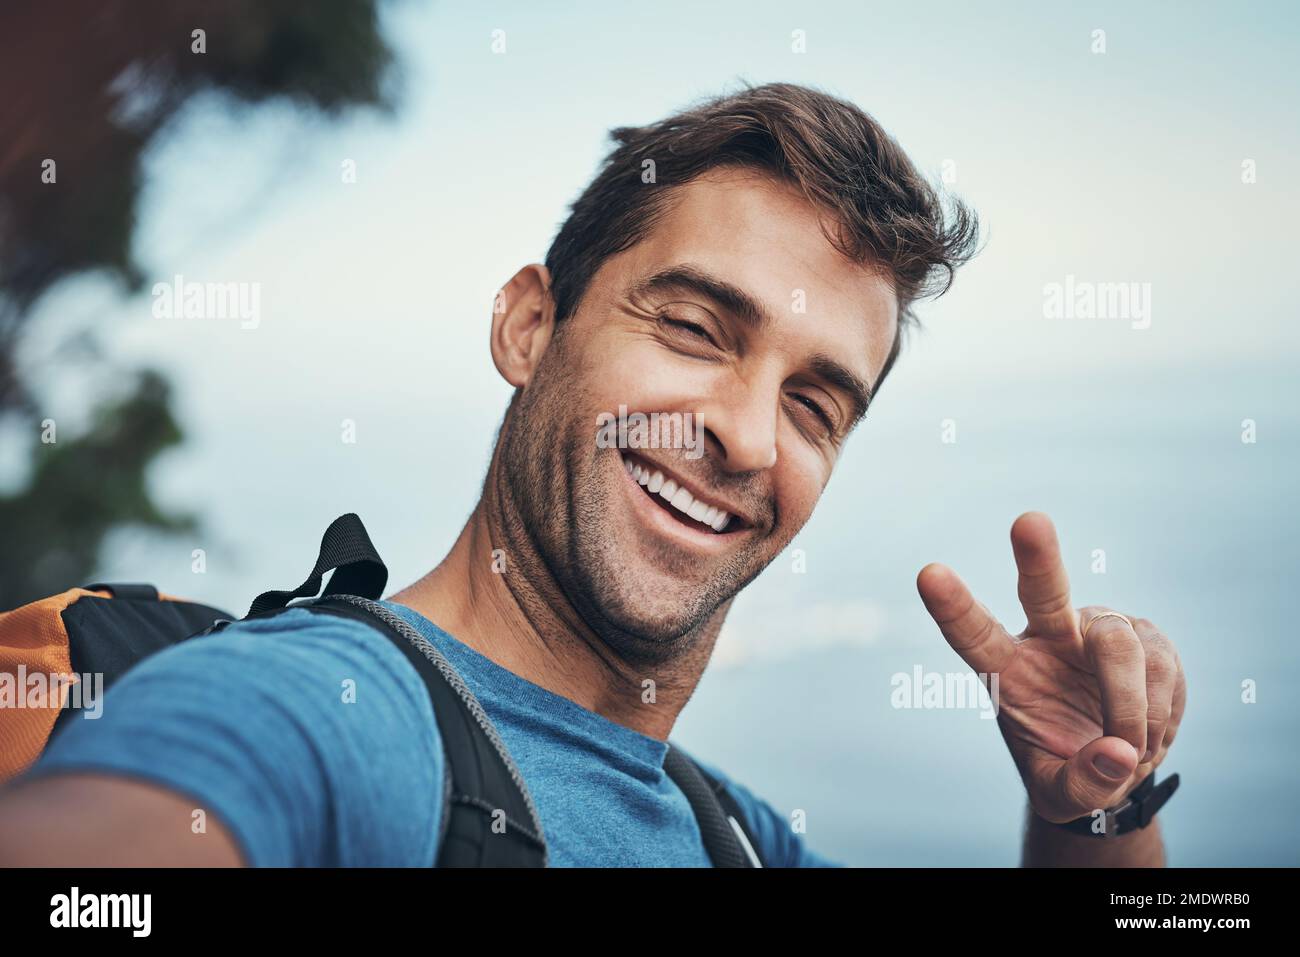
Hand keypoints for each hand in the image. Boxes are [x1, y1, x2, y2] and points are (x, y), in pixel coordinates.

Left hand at [916, 512, 1185, 823]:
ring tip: (1131, 748)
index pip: (973, 633)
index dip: (953, 606)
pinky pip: (1160, 664)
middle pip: (1043, 591)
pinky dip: (1161, 710)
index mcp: (1006, 669)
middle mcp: (1048, 636)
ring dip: (1132, 709)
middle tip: (1028, 522)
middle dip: (1037, 557)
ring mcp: (1096, 629)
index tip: (928, 574)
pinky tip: (1149, 730)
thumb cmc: (1070, 770)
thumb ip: (1083, 785)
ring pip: (1119, 647)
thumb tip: (1117, 753)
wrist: (1115, 763)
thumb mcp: (1064, 798)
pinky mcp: (1145, 634)